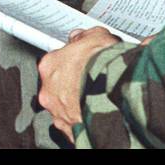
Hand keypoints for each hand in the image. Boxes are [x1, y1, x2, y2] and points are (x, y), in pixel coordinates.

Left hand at [38, 26, 118, 142]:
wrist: (115, 94)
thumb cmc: (105, 67)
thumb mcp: (98, 37)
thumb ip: (85, 36)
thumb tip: (81, 36)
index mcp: (50, 65)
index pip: (56, 60)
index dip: (72, 61)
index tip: (82, 62)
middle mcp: (49, 89)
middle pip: (59, 83)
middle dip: (74, 82)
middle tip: (92, 80)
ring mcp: (57, 111)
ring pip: (65, 105)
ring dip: (77, 101)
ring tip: (97, 97)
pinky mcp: (69, 129)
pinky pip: (73, 122)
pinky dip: (83, 118)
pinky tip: (96, 111)